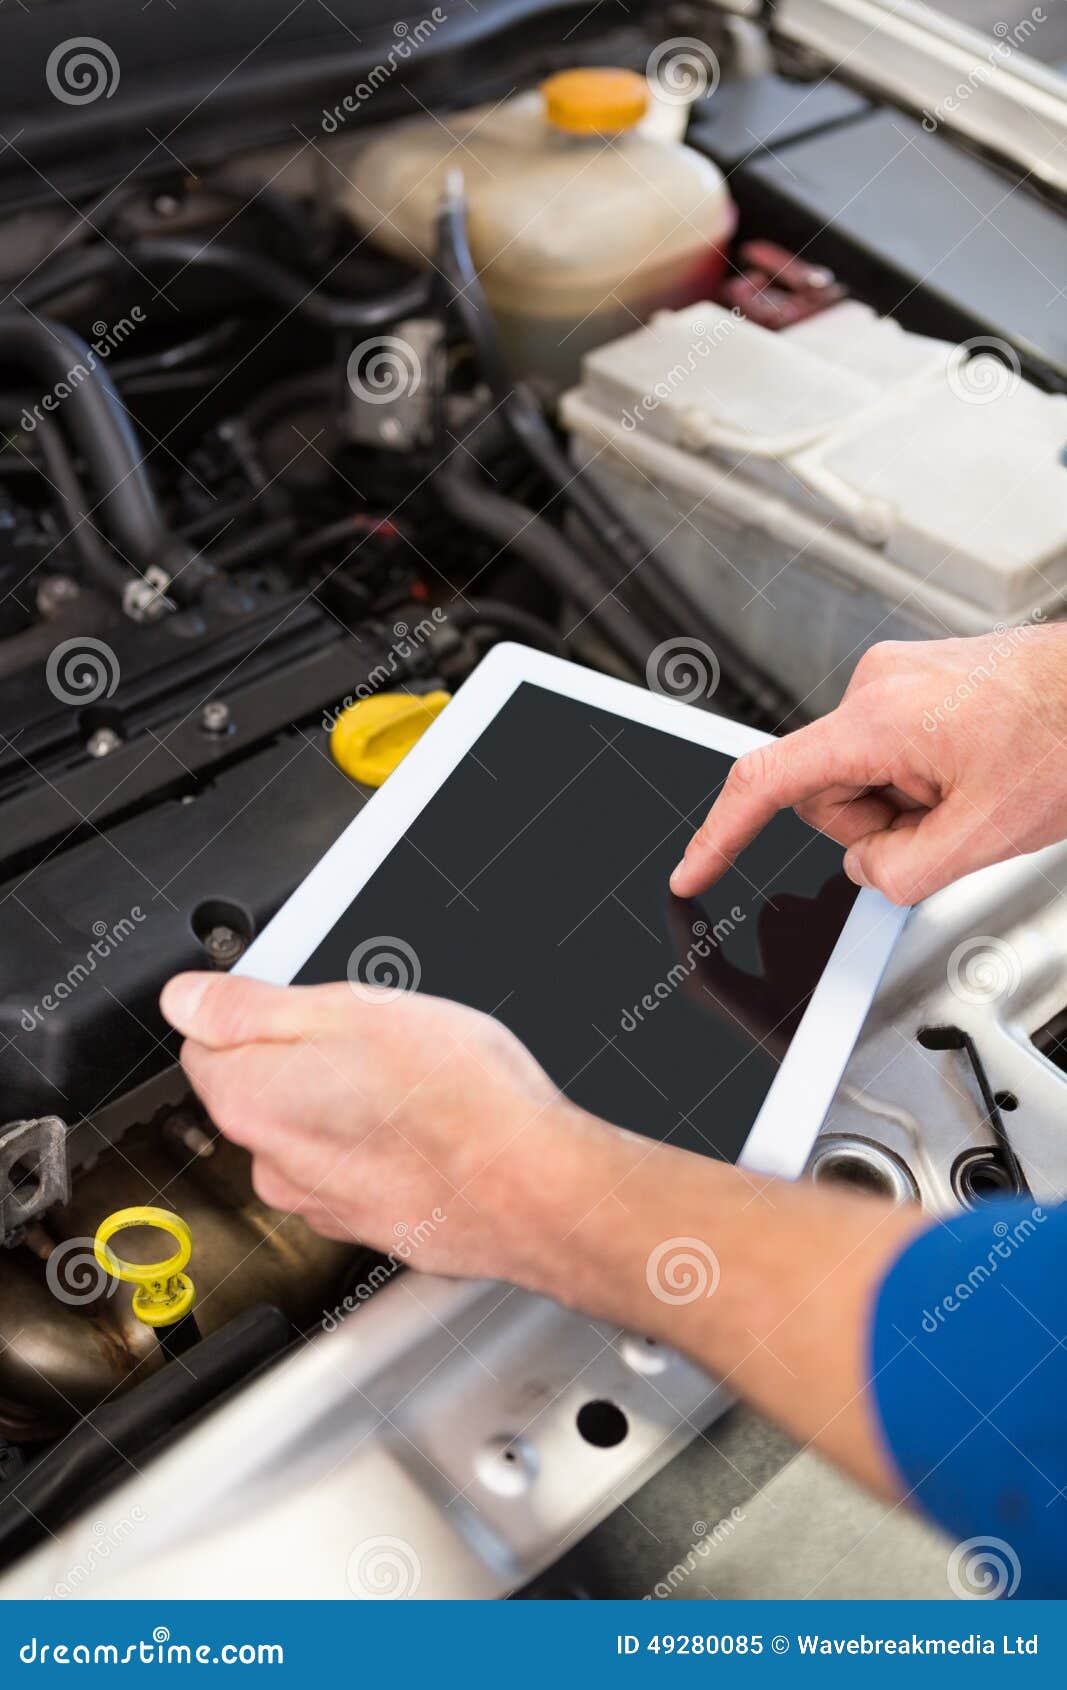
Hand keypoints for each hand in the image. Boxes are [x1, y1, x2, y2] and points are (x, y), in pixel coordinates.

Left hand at [160, 969, 921, 1499]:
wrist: (538, 1188)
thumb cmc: (461, 1100)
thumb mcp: (350, 1010)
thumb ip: (250, 1007)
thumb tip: (186, 999)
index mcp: (252, 1100)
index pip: (205, 1038)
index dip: (260, 1006)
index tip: (311, 999)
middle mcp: (275, 1164)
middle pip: (262, 1085)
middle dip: (306, 1052)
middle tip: (380, 1032)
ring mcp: (325, 1205)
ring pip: (314, 1128)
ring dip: (350, 1100)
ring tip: (422, 1080)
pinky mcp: (375, 1225)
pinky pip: (360, 1169)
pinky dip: (385, 1145)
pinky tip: (437, 1125)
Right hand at [671, 624, 1066, 905]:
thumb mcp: (985, 837)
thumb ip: (902, 872)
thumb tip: (866, 872)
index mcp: (877, 719)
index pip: (767, 782)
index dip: (720, 835)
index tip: (693, 871)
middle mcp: (875, 685)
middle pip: (824, 791)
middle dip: (874, 824)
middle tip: (946, 823)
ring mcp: (896, 677)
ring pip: (860, 776)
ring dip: (904, 802)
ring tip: (969, 791)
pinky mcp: (917, 681)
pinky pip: (889, 750)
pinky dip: (919, 777)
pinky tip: (971, 771)